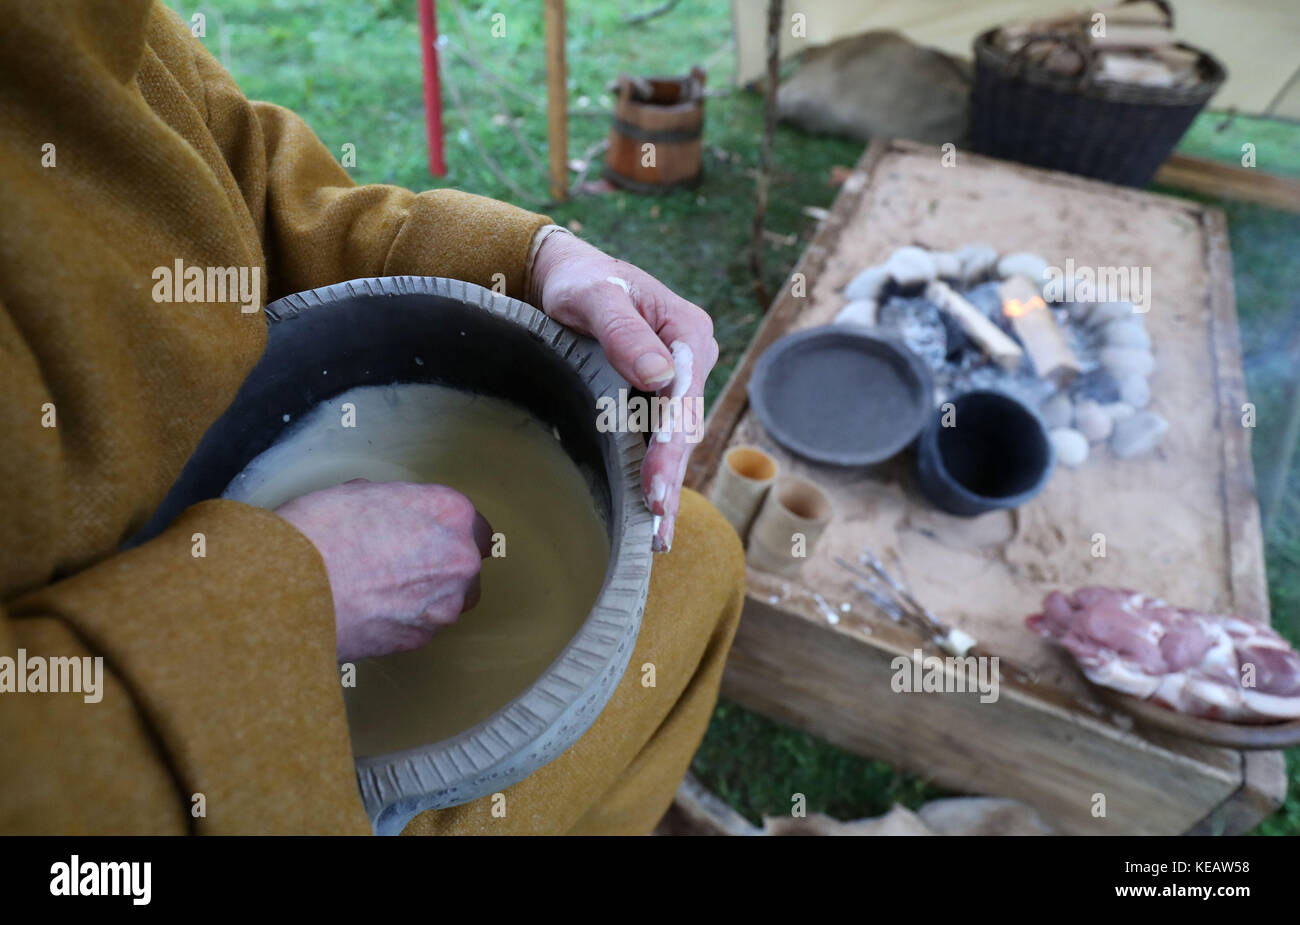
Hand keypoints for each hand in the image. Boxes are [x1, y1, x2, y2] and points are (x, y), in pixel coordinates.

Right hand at [274, 479, 491, 661]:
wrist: (289, 591)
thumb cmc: (319, 533)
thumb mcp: (361, 493)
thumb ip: (398, 505)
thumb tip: (395, 514)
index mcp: (450, 514)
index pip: (476, 526)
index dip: (452, 532)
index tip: (433, 537)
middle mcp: (460, 560)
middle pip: (468, 567)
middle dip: (444, 566)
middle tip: (403, 563)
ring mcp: (443, 605)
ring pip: (450, 601)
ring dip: (427, 596)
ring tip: (383, 589)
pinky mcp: (420, 638)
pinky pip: (422, 626)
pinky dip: (404, 621)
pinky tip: (372, 610)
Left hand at [530, 231, 717, 551]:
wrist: (564, 276)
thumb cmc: (579, 280)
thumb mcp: (595, 296)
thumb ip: (624, 331)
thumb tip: (659, 377)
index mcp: (689, 333)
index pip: (682, 400)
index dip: (669, 447)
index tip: (656, 486)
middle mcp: (690, 361)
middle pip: (681, 428)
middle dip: (669, 479)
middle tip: (656, 528)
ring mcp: (674, 382)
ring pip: (672, 442)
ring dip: (665, 488)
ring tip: (655, 538)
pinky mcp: (653, 398)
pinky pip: (655, 440)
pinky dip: (652, 476)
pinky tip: (647, 515)